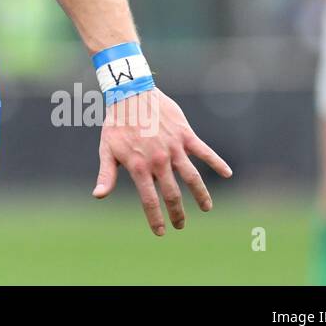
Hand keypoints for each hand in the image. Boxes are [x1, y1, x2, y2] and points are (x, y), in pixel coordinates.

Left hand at [93, 89, 232, 234]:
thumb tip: (98, 196)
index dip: (156, 219)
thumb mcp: (107, 149)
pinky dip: (217, 162)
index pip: (149, 200)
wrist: (130, 94)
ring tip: (206, 208)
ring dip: (201, 195)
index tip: (161, 232)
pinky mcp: (185, 135)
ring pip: (192, 178)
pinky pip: (204, 151)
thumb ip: (106, 174)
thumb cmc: (117, 123)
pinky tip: (227, 173)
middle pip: (173, 194)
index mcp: (139, 167)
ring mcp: (174, 148)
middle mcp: (159, 161)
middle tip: (181, 225)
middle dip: (177, 213)